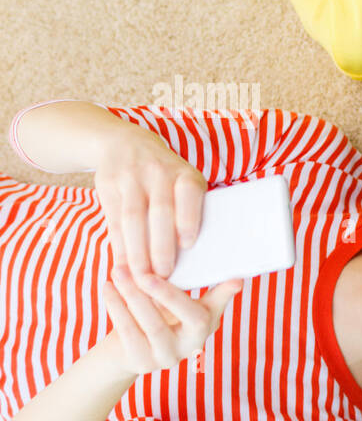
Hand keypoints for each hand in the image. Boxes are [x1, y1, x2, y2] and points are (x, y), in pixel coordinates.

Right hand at [94, 128, 206, 281]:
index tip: (188, 245)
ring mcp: (131, 177)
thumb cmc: (166, 176)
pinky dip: (118, 245)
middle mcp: (159, 172)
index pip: (188, 194)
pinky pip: (113, 220)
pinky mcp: (107, 184)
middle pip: (160, 212)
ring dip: (136, 251)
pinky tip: (122, 265)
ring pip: (133, 218)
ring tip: (141, 277)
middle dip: (161, 246)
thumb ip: (189, 209)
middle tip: (163, 276)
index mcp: (185, 174)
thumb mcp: (183, 181)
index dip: (188, 218)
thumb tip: (195, 255)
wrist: (125, 142)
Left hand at [103, 268, 241, 376]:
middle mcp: (190, 347)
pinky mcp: (141, 363)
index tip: (235, 280)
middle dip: (158, 292)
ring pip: (149, 325)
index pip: (208, 311)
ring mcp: (166, 358)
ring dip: (131, 296)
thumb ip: (207, 292)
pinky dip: (116, 307)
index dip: (221, 295)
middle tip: (142, 269)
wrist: (134, 348)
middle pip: (178, 317)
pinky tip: (108, 288)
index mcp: (206, 328)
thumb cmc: (165, 315)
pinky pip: (128, 332)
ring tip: (119, 272)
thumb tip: (237, 280)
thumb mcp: (187, 304)